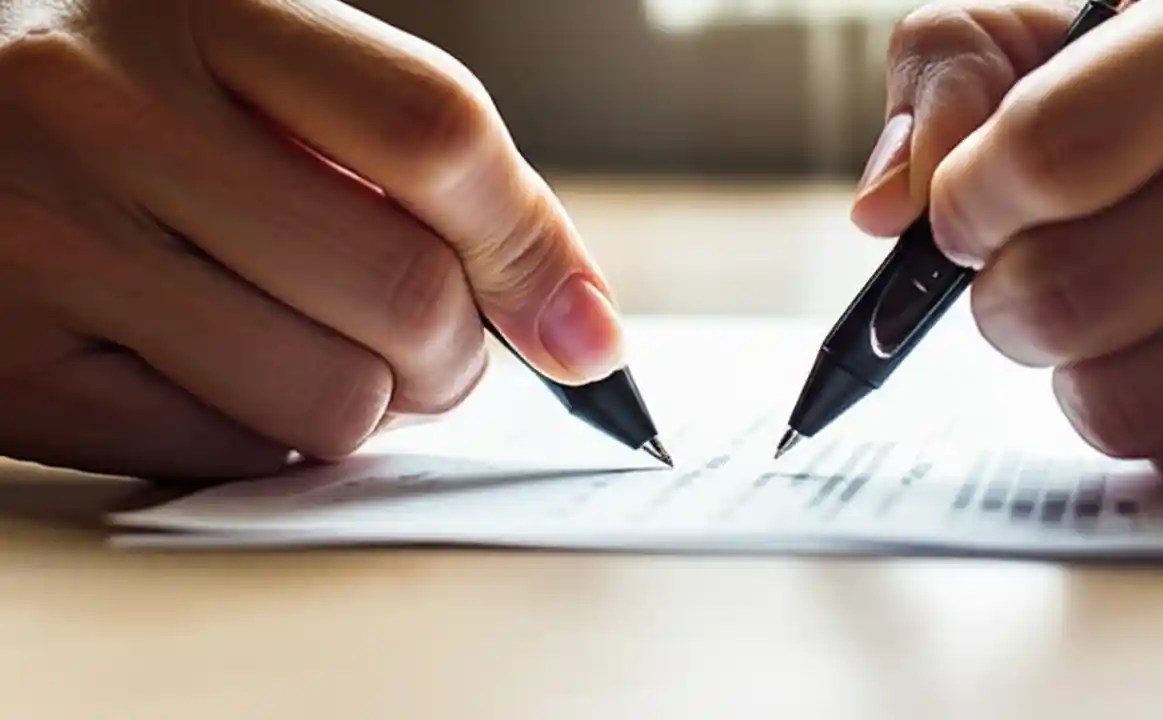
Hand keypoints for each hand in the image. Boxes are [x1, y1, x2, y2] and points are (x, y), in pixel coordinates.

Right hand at [0, 0, 623, 477]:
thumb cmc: (146, 115)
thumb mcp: (274, 84)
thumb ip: (427, 173)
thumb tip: (579, 322)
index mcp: (208, 7)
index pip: (433, 130)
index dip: (531, 245)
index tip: (578, 328)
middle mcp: (111, 108)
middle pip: (402, 287)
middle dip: (460, 351)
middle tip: (435, 345)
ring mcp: (48, 240)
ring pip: (334, 397)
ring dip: (374, 404)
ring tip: (327, 353)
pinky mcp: (16, 368)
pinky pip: (238, 455)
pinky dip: (276, 436)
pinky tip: (235, 376)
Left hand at [853, 0, 1162, 490]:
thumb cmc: (1154, 73)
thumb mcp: (1052, 33)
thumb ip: (953, 76)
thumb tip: (887, 207)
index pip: (1061, 148)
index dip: (973, 201)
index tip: (962, 211)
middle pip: (1082, 292)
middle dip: (1005, 301)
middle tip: (1021, 276)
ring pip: (1136, 401)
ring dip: (1075, 376)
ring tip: (1106, 318)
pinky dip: (1158, 424)